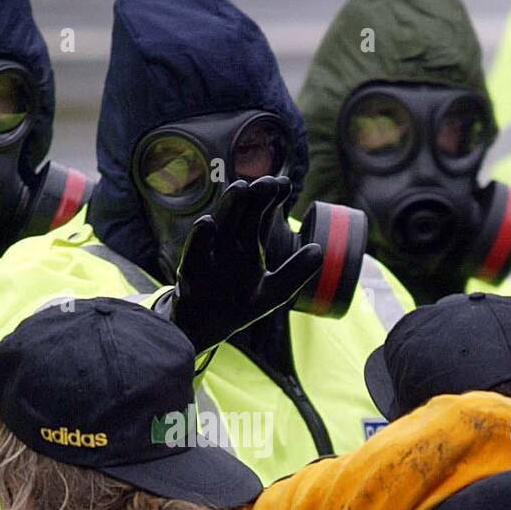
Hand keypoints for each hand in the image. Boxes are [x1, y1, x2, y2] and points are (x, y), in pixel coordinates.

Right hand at [171, 175, 323, 352]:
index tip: (285, 184)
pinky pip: (194, 250)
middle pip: (243, 212)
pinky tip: (208, 223)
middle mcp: (229, 240)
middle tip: (268, 182)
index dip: (273, 197)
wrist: (207, 327)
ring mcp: (210, 251)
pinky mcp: (191, 268)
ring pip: (220, 223)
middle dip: (255, 197)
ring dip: (229, 206)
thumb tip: (319, 250)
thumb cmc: (239, 305)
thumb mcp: (274, 292)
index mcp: (249, 242)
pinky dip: (200, 237)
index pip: (262, 213)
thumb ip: (296, 273)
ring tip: (240, 188)